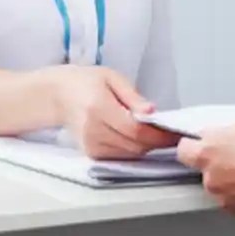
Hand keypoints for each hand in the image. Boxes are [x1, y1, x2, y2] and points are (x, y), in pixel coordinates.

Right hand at [50, 66, 179, 159]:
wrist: (58, 95)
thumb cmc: (87, 82)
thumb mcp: (112, 78)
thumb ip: (133, 97)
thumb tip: (152, 112)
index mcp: (98, 108)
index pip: (135, 130)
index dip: (158, 135)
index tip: (176, 133)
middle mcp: (93, 131)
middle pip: (134, 146)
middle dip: (156, 142)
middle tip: (171, 133)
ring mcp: (90, 146)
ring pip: (130, 154)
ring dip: (147, 147)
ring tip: (156, 133)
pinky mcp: (90, 154)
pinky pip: (121, 157)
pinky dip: (133, 149)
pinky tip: (138, 137)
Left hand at [177, 122, 234, 218]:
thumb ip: (220, 131)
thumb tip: (211, 134)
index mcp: (207, 153)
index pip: (183, 149)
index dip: (193, 144)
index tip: (200, 142)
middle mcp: (209, 178)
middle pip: (203, 168)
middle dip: (217, 161)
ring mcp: (222, 197)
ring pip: (219, 184)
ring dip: (230, 177)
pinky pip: (233, 198)